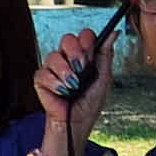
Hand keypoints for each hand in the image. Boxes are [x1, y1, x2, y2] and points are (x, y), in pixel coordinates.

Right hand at [35, 30, 106, 148]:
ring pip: (53, 55)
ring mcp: (53, 68)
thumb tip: (115, 32)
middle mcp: (67, 58)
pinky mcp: (40, 79)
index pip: (83, 35)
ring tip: (72, 87)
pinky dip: (54, 84)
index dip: (87, 41)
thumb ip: (106, 54)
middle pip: (67, 39)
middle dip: (75, 53)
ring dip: (66, 72)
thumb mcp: (103, 77)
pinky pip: (43, 72)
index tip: (90, 53)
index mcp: (84, 56)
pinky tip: (61, 92)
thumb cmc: (90, 102)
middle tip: (81, 69)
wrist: (77, 122)